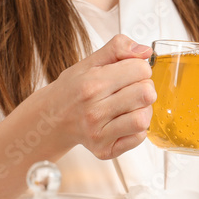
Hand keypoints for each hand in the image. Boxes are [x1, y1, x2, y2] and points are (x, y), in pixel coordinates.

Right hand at [30, 34, 155, 159]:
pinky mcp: (104, 150)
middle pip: (146, 94)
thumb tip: (145, 51)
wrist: (51, 119)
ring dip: (143, 110)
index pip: (141, 70)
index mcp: (92, 83)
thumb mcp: (90, 62)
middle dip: (145, 87)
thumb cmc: (73, 90)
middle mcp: (94, 110)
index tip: (130, 73)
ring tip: (130, 106)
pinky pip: (139, 138)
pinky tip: (124, 122)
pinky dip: (137, 129)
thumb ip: (118, 48)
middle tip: (132, 89)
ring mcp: (99, 133)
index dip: (140, 68)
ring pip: (144, 118)